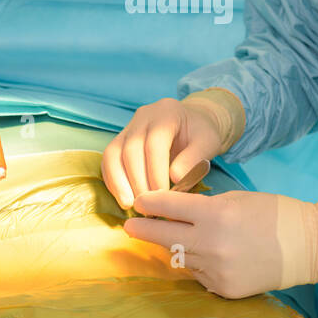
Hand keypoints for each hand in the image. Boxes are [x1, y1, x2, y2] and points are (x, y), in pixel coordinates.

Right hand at [101, 97, 228, 207]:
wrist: (193, 123)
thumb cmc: (201, 134)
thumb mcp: (208, 142)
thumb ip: (194, 158)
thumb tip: (175, 178)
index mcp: (166, 113)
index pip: (154, 144)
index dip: (155, 172)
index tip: (162, 195)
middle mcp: (143, 116)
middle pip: (130, 149)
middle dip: (137, 180)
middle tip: (146, 205)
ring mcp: (128, 127)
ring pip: (113, 153)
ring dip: (119, 182)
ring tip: (129, 205)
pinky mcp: (120, 140)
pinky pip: (109, 160)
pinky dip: (113, 180)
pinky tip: (123, 198)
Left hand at [123, 190, 317, 298]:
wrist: (309, 246)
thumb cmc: (276, 214)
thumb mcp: (238, 199)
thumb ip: (206, 207)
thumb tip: (178, 212)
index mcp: (215, 215)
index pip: (170, 207)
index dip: (151, 203)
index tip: (139, 202)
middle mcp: (211, 244)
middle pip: (164, 237)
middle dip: (144, 230)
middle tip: (129, 227)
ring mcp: (216, 270)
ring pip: (180, 258)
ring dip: (174, 248)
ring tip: (170, 239)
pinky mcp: (224, 289)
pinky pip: (199, 275)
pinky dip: (197, 265)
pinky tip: (205, 256)